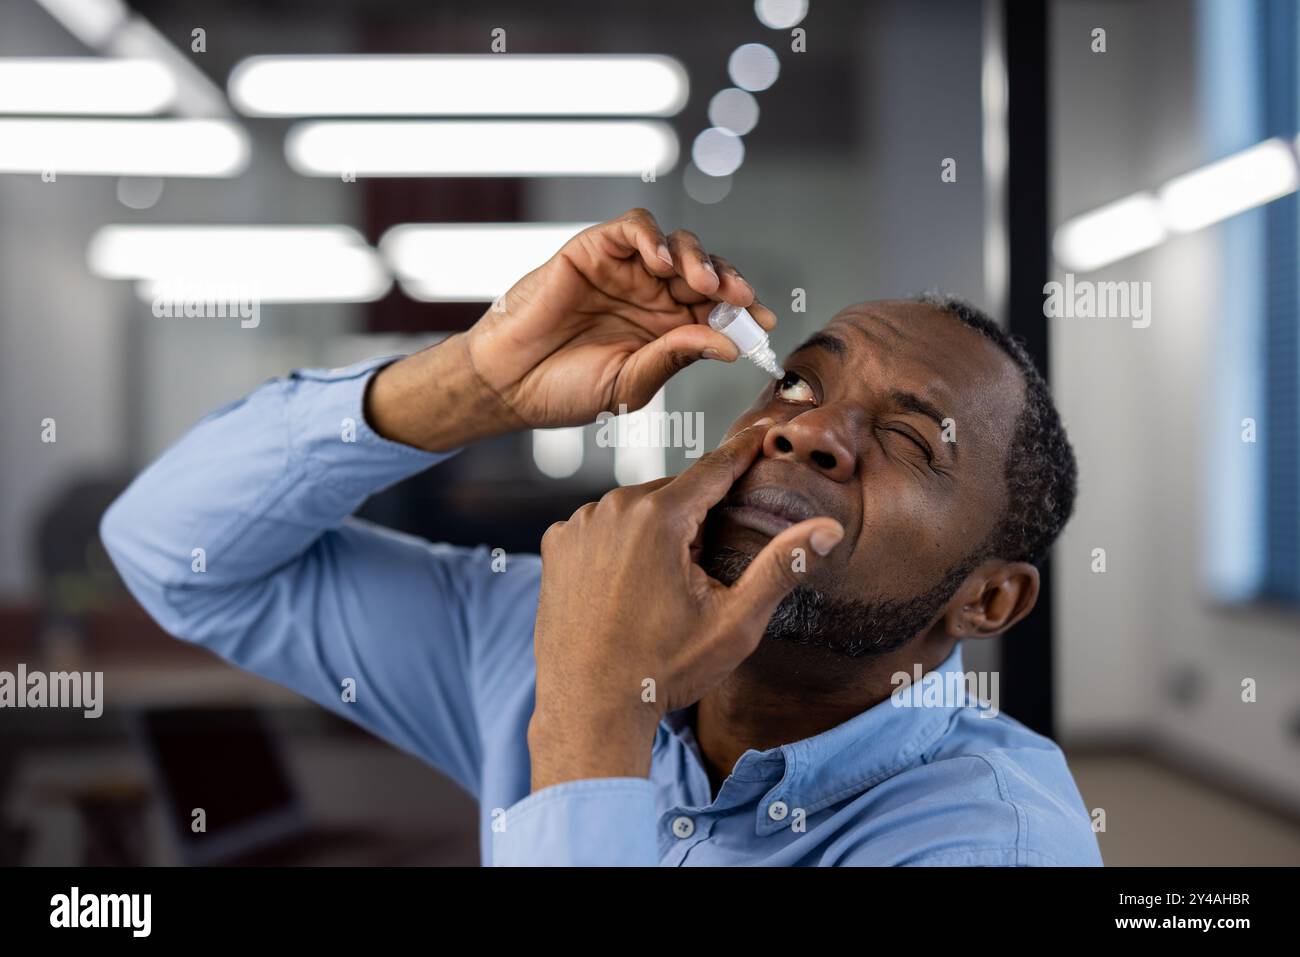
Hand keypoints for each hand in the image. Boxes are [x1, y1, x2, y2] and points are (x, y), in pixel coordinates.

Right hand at [464, 207, 774, 427]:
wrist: (509, 383)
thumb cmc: (566, 389)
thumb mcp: (632, 382)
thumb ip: (675, 358)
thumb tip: (728, 345)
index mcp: (668, 330)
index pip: (718, 311)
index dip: (745, 312)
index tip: (765, 323)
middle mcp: (652, 295)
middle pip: (705, 273)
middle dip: (729, 282)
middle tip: (740, 298)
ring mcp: (626, 270)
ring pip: (677, 245)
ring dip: (699, 258)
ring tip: (704, 283)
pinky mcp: (595, 250)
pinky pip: (634, 228)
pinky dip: (653, 237)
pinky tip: (663, 262)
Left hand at [526, 421, 844, 790]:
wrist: (588, 709)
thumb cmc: (662, 670)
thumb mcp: (734, 622)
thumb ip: (781, 567)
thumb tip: (828, 531)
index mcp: (660, 517)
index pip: (714, 468)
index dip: (744, 451)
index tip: (763, 431)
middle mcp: (612, 508)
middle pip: (675, 494)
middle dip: (696, 520)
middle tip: (702, 575)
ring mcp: (578, 525)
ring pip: (637, 510)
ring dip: (657, 531)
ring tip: (660, 590)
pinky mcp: (556, 544)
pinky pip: (601, 527)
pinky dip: (619, 544)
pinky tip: (626, 587)